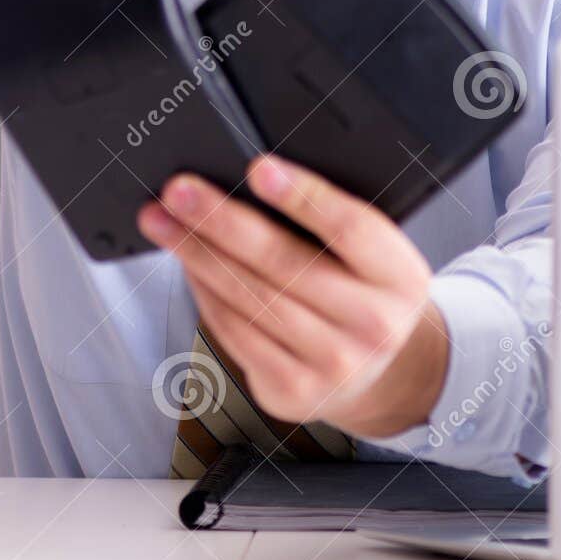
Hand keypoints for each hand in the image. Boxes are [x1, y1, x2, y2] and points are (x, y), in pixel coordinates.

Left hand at [137, 154, 447, 438]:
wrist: (384, 373)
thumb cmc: (365, 292)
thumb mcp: (372, 255)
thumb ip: (328, 222)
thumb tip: (246, 182)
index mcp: (398, 276)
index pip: (350, 228)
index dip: (303, 196)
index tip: (258, 168)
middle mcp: (373, 325)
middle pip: (283, 264)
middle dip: (220, 222)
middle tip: (178, 191)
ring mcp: (333, 364)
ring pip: (249, 299)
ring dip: (196, 255)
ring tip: (162, 221)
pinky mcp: (292, 391)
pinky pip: (234, 331)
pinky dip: (203, 292)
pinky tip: (186, 264)